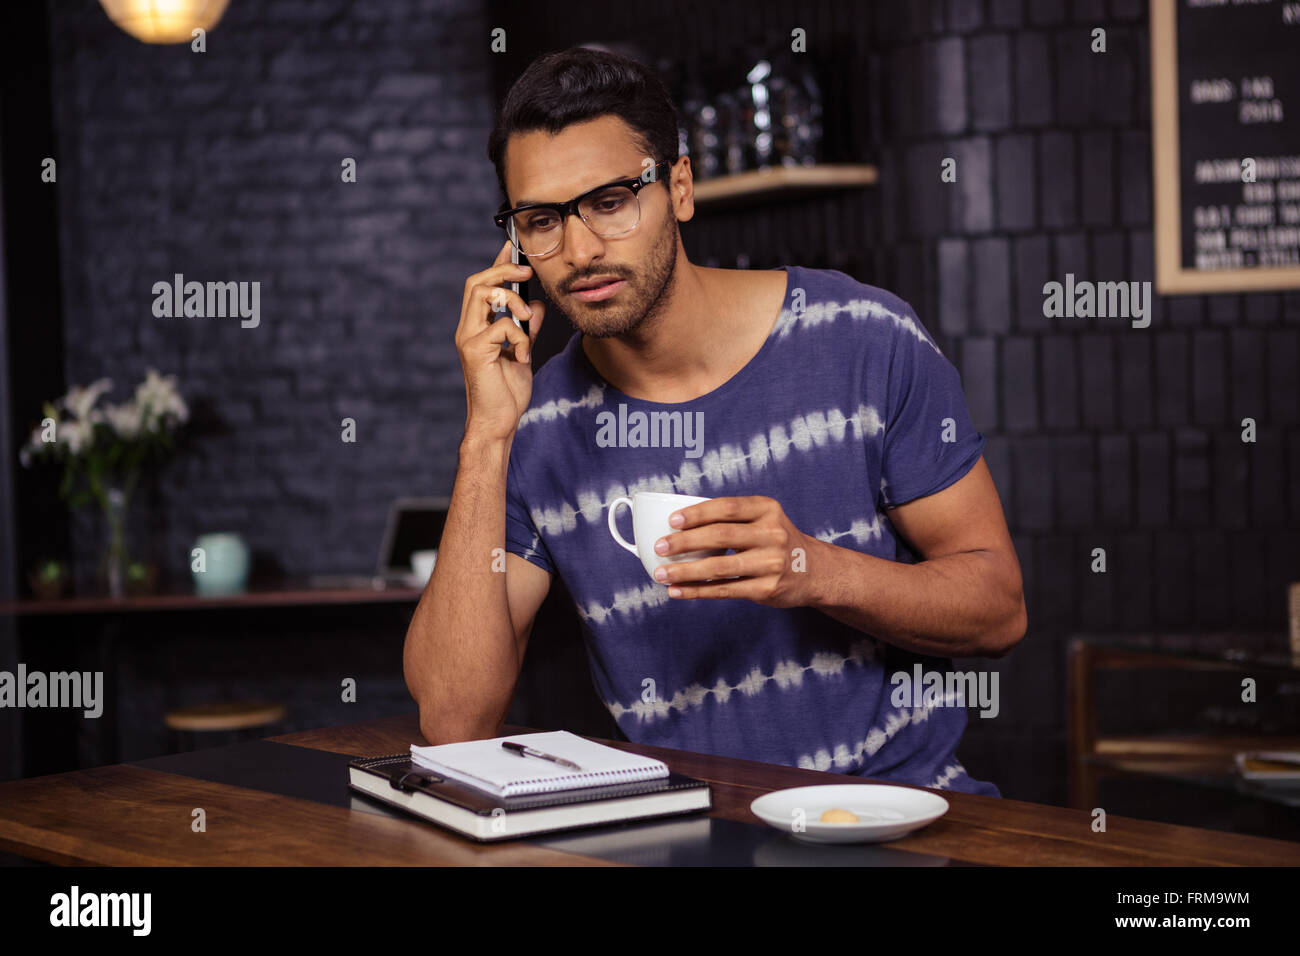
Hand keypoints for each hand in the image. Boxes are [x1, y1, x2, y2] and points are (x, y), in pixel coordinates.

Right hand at [455, 239, 546, 443]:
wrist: (498, 422)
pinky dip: (521, 337)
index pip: (481, 286)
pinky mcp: (475, 351)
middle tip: (527, 273)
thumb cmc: (507, 393)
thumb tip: (537, 305)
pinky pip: (501, 326)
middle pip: (476, 282)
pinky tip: (524, 357)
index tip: (513, 247)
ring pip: (482, 294)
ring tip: (528, 319)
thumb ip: (528, 328)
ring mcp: (468, 339)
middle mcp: (467, 329)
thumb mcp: (523, 353)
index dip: (497, 264)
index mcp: (477, 327)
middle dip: (503, 271)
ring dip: (511, 299)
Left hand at [651, 496, 814, 607]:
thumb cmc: (777, 541)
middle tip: (660, 547)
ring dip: (685, 571)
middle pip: (720, 536)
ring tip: (662, 573)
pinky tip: (677, 591)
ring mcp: (770, 563)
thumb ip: (733, 518)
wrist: (814, 571)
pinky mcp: (766, 589)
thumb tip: (680, 526)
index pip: (726, 508)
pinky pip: (724, 590)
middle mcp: (771, 534)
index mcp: (767, 509)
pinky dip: (697, 591)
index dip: (697, 513)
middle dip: (684, 542)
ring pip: (719, 567)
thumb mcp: (764, 519)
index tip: (672, 521)